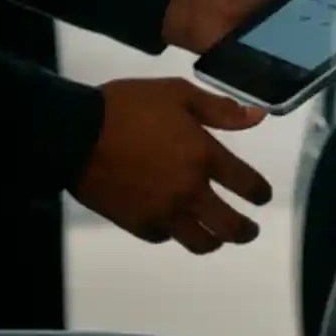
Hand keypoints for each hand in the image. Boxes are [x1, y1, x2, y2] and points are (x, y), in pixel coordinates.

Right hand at [71, 78, 271, 253]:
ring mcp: (162, 211)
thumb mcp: (178, 94)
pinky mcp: (135, 223)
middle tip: (250, 231)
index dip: (260, 193)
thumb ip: (220, 109)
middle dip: (246, 231)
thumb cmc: (127, 108)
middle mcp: (189, 190)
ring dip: (213, 240)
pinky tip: (175, 226)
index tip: (263, 196)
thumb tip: (257, 116)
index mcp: (204, 156)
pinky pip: (163, 237)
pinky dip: (173, 234)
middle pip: (230, 225)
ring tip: (217, 236)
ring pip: (199, 241)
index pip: (247, 184)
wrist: (73, 132)